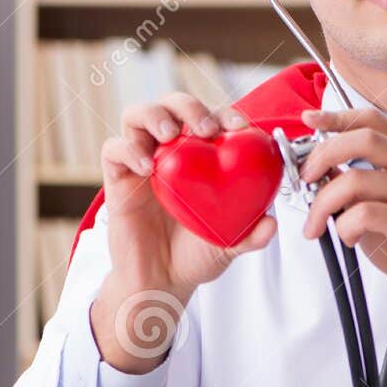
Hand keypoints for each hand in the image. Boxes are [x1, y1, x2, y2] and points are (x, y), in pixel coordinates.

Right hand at [93, 92, 275, 371]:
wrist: (160, 282)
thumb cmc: (195, 255)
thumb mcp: (230, 245)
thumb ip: (250, 235)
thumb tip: (271, 223)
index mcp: (200, 158)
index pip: (211, 118)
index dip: (226, 114)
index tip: (241, 127)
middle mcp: (170, 151)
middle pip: (173, 104)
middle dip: (190, 107)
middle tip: (204, 128)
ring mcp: (141, 161)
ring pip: (138, 115)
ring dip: (156, 115)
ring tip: (171, 134)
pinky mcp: (117, 177)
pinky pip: (114, 149)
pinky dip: (128, 149)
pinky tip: (146, 167)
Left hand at [296, 107, 386, 320]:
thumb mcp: (379, 205)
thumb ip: (354, 182)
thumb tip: (318, 165)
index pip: (371, 121)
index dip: (336, 117)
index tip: (310, 119)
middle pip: (363, 139)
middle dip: (323, 154)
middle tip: (305, 178)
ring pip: (355, 179)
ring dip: (323, 203)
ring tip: (316, 225)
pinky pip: (363, 214)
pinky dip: (344, 227)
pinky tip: (349, 238)